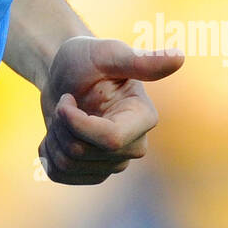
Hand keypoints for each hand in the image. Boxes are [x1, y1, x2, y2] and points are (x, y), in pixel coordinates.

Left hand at [38, 35, 183, 184]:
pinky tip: (56, 131)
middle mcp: (133, 145)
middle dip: (62, 125)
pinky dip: (47, 152)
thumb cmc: (85, 58)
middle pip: (82, 152)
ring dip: (53, 135)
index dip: (77, 123)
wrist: (63, 74)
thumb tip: (180, 56)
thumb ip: (141, 60)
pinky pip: (59, 174)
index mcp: (143, 117)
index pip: (110, 140)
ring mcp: (114, 162)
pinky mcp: (93, 172)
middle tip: (65, 100)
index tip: (65, 98)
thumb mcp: (107, 53)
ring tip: (61, 114)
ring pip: (68, 164)